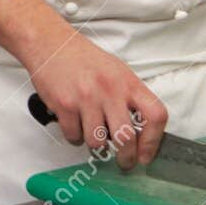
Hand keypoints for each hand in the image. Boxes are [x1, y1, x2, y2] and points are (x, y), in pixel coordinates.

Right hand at [27, 35, 167, 170]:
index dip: (154, 141)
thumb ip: (129, 98)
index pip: (155, 115)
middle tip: (124, 162)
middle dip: (126, 157)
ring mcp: (86, 98)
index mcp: (127, 82)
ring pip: (97, 142)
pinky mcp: (64, 105)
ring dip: (95, 145)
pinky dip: (74, 136)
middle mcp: (109, 90)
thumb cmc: (83, 58)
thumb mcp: (116, 72)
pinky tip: (75, 125)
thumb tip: (140, 131)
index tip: (146, 154)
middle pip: (126, 138)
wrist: (50, 43)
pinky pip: (73, 136)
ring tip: (92, 134)